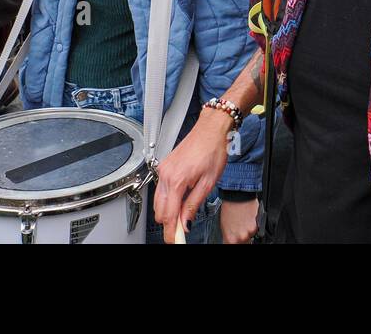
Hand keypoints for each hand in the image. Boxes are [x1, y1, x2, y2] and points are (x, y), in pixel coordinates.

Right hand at [153, 108, 230, 241]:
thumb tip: (186, 222)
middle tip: (182, 231)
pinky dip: (167, 199)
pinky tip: (178, 201)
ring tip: (183, 217)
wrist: (211, 129)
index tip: (176, 241)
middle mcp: (166, 175)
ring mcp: (163, 169)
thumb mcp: (209, 182)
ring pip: (157, 201)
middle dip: (169, 223)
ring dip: (167, 212)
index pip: (169, 216)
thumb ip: (194, 204)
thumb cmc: (213, 149)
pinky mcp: (164, 166)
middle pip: (159, 211)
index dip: (172, 232)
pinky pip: (160, 189)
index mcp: (177, 180)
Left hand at [219, 199, 258, 243]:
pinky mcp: (256, 225)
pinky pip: (255, 228)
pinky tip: (248, 217)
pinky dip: (253, 224)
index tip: (235, 237)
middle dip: (241, 235)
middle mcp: (240, 237)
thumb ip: (230, 235)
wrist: (237, 196)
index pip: (233, 245)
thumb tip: (231, 239)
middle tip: (239, 226)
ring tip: (244, 220)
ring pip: (250, 235)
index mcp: (231, 239)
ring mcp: (249, 232)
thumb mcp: (224, 225)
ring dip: (248, 229)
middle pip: (243, 242)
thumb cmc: (229, 207)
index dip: (234, 241)